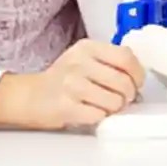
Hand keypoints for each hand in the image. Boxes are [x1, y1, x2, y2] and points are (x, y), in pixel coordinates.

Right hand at [0, 40, 145, 130]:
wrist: (28, 96)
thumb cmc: (61, 79)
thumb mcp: (85, 58)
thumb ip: (111, 61)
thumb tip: (138, 79)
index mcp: (87, 48)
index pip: (126, 57)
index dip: (137, 74)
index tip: (136, 82)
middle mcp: (79, 63)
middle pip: (124, 82)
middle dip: (128, 95)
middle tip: (122, 99)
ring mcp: (71, 85)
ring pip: (114, 101)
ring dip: (114, 108)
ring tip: (103, 105)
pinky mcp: (66, 106)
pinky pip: (99, 115)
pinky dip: (100, 117)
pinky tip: (90, 112)